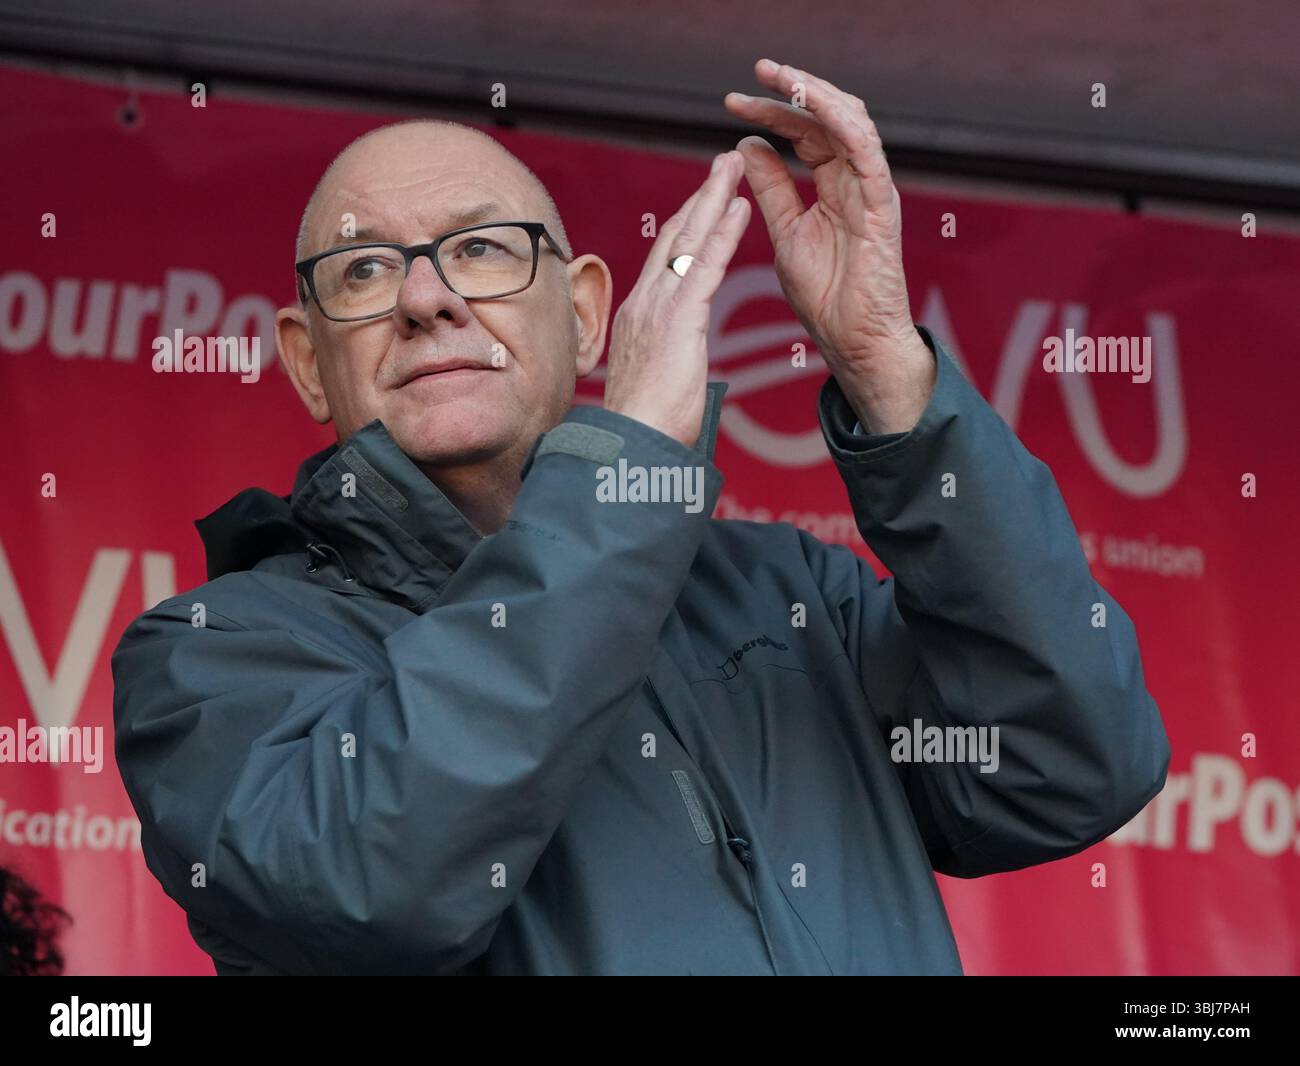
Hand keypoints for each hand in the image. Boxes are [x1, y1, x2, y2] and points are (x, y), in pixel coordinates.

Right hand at [604, 151, 750, 447]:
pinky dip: (723, 232)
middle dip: (699, 197)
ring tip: (733, 165)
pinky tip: (739, 206)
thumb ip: (667, 358)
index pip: (664, 260)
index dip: (685, 226)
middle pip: (674, 237)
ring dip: (713, 197)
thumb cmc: (647, 426)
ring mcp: (657, 308)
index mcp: (639, 318)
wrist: (633, 444)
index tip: (703, 201)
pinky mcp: (677, 319)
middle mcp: (643, 303)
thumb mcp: (655, 381)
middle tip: (723, 162)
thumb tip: (677, 362)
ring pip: (688, 240)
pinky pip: (705, 266)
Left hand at [725, 58, 933, 431]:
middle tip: (757, 72)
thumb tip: (747, 146)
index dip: (771, 113)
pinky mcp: (881, 206)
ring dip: (815, 94)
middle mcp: (856, 180)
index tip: (732, 103)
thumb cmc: (825, 296)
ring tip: (781, 77)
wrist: (852, 341)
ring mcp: (871, 189)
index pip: (804, 132)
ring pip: (851, 121)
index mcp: (833, 185)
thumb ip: (772, 189)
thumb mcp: (786, 232)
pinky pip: (867, 152)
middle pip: (828, 117)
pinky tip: (814, 106)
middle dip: (792, 91)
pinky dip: (842, 123)